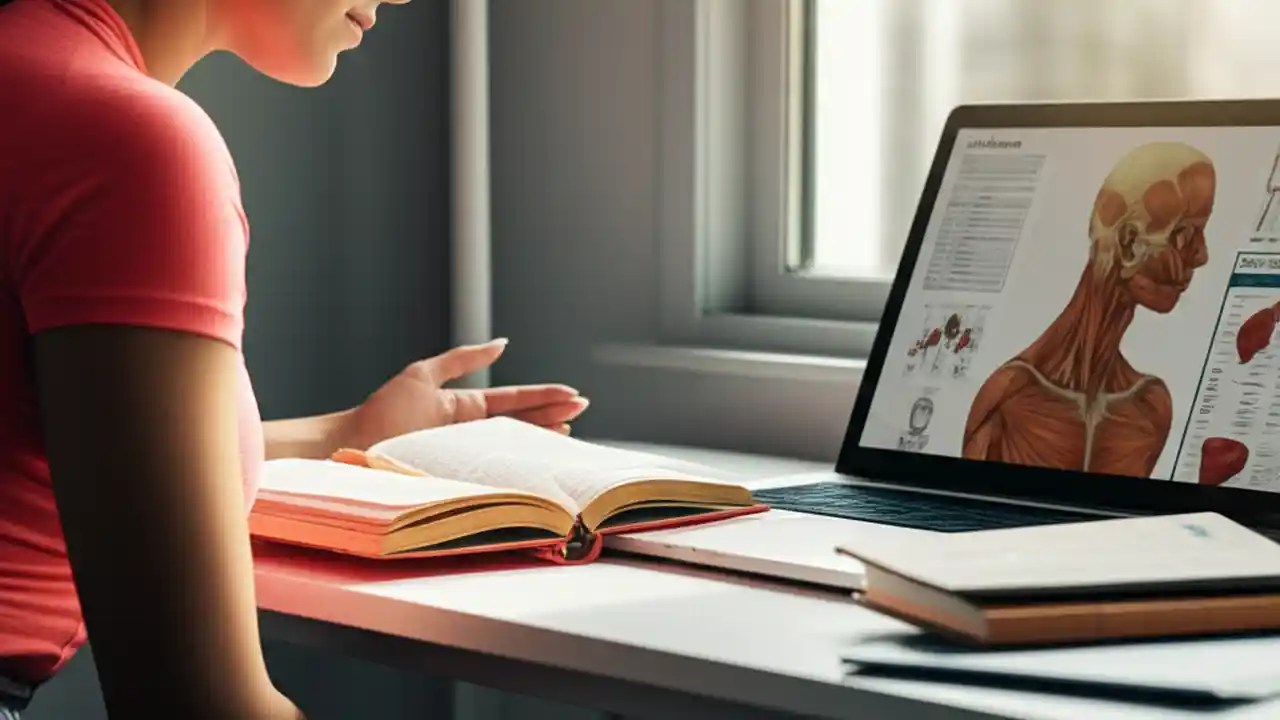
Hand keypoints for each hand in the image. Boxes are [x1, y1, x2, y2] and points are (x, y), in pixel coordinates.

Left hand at [328, 339, 588, 450]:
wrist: (347, 447)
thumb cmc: (380, 413)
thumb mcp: (423, 375)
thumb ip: (463, 359)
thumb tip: (502, 344)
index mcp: (465, 409)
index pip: (513, 402)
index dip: (543, 398)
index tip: (573, 396)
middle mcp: (470, 434)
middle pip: (520, 423)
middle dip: (552, 414)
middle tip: (583, 408)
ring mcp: (465, 456)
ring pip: (512, 445)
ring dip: (541, 438)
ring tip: (569, 431)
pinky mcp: (456, 475)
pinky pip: (492, 471)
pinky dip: (515, 467)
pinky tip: (535, 463)